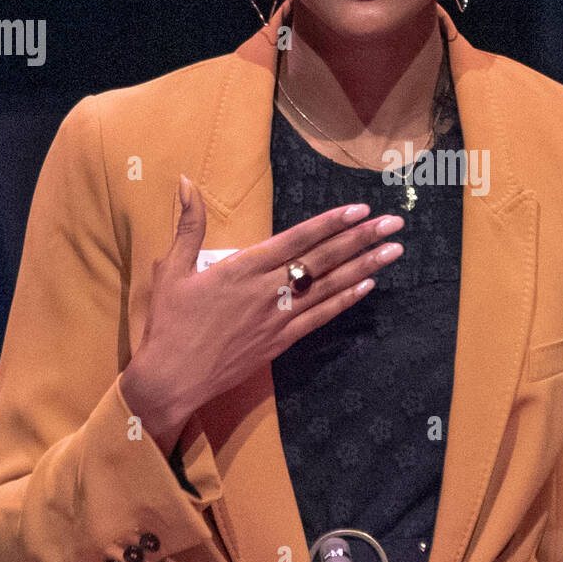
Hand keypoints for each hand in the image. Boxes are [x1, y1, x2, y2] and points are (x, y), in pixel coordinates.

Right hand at [120, 175, 403, 453]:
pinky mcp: (280, 341)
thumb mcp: (173, 268)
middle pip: (322, 260)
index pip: (296, 239)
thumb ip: (189, 225)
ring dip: (364, 267)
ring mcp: (277, 317)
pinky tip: (367, 286)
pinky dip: (345, 301)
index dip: (330, 223)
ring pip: (329, 287)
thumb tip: (187, 182)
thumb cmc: (169, 323)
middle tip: (393, 224)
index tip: (359, 210)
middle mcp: (267, 290)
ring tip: (393, 251)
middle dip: (360, 239)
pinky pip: (320, 317)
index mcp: (242, 268)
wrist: (171, 379)